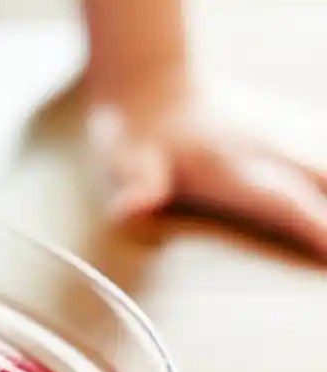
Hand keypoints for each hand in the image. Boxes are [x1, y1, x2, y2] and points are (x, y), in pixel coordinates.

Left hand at [87, 70, 326, 254]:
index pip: (282, 201)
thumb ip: (137, 185)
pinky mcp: (295, 132)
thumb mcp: (125, 159)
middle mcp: (271, 153)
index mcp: (233, 168)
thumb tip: (133, 207)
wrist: (153, 84)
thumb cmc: (137, 135)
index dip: (313, 226)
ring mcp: (288, 139)